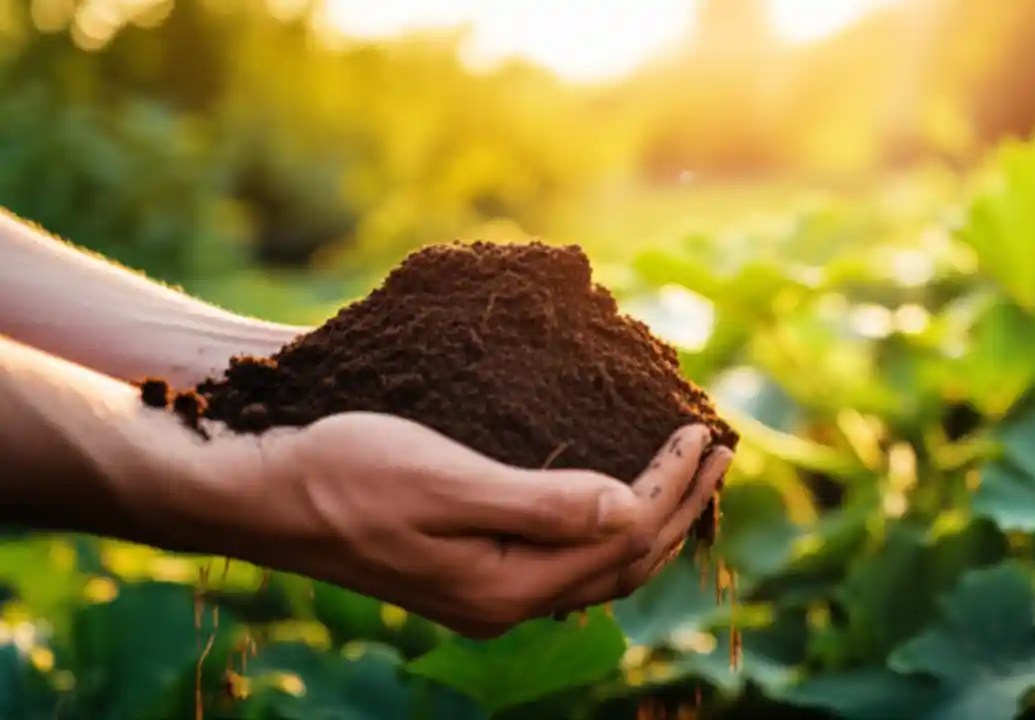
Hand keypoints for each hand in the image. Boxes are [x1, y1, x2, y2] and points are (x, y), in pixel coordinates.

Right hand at [180, 413, 732, 638]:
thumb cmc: (348, 475)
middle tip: (720, 450)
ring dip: (650, 519)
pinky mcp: (471, 572)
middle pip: (623, 561)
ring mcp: (488, 592)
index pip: (624, 538)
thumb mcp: (448, 483)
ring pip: (598, 564)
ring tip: (686, 474)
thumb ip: (542, 504)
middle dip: (680, 507)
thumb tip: (628, 509)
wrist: (265, 498)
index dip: (672, 486)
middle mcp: (507, 602)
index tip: (702, 430)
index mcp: (509, 585)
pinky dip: (606, 525)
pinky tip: (612, 495)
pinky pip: (566, 556)